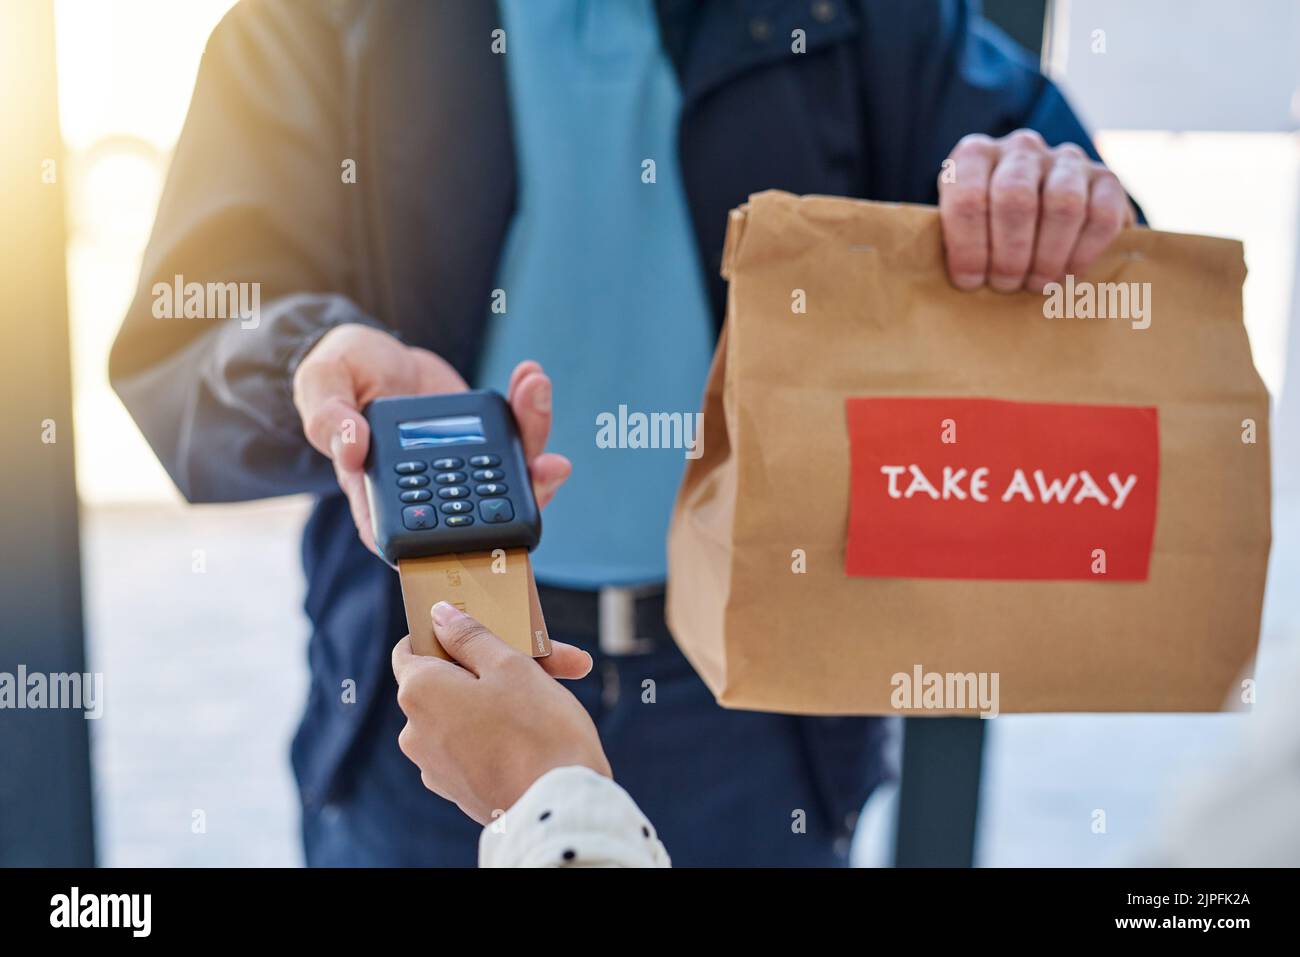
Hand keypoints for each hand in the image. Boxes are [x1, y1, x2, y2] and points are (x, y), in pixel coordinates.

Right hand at [292, 324, 571, 553]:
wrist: (374, 352)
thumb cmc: (341, 376)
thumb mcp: (321, 387)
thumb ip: (328, 417)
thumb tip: (351, 446)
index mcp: (380, 497)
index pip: (421, 540)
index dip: (461, 542)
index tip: (491, 520)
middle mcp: (430, 493)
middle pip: (483, 512)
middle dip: (524, 491)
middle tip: (546, 463)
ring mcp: (463, 470)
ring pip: (510, 477)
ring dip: (535, 441)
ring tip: (536, 395)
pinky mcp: (485, 443)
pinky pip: (516, 437)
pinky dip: (530, 411)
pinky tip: (531, 377)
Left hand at [392, 603, 609, 823]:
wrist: (558, 809)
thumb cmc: (537, 731)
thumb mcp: (509, 665)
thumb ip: (470, 637)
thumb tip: (439, 615)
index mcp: (419, 691)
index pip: (412, 647)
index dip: (446, 633)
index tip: (482, 631)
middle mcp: (414, 730)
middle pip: (447, 681)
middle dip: (494, 665)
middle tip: (552, 660)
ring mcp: (434, 765)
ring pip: (463, 713)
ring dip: (502, 698)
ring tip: (556, 694)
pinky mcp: (457, 789)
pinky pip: (470, 745)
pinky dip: (498, 731)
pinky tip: (537, 730)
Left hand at [938, 129, 1135, 293]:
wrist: (1042, 216)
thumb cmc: (987, 234)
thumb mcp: (959, 230)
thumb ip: (953, 245)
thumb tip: (960, 282)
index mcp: (974, 156)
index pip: (968, 197)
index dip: (968, 247)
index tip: (970, 281)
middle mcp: (1020, 149)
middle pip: (1015, 198)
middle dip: (1009, 253)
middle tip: (1006, 285)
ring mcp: (1066, 160)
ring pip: (1063, 205)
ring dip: (1047, 256)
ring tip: (1036, 284)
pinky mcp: (1106, 179)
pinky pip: (1101, 216)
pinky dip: (1083, 253)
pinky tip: (1067, 274)